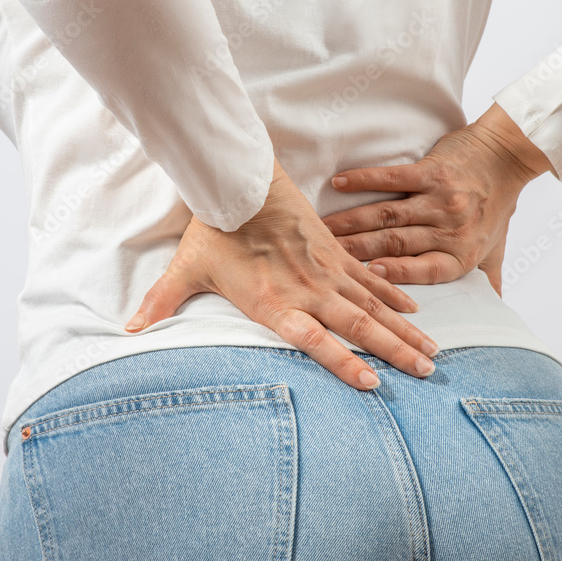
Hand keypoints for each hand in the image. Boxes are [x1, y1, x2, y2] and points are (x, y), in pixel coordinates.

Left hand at [124, 158, 440, 389]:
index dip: (343, 362)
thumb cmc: (214, 227)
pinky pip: (370, 278)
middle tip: (427, 373)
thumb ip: (162, 301)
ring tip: (431, 352)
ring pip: (373, 304)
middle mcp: (307, 288)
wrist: (239, 178)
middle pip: (358, 325)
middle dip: (395, 351)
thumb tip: (129, 328)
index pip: (315, 338)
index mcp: (274, 300)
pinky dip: (393, 295)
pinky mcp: (334, 251)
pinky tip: (414, 312)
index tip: (373, 384)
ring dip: (403, 329)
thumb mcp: (186, 268)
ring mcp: (325, 269)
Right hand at [320, 103, 552, 294]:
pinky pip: (392, 178)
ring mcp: (439, 199)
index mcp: (461, 255)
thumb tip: (486, 315)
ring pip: (387, 214)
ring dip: (351, 222)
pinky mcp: (431, 170)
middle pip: (395, 243)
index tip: (363, 282)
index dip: (393, 277)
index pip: (423, 271)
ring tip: (322, 231)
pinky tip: (339, 184)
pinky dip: (363, 181)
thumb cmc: (496, 207)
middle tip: (322, 259)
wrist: (507, 157)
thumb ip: (486, 284)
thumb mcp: (494, 252)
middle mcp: (450, 229)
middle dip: (355, 252)